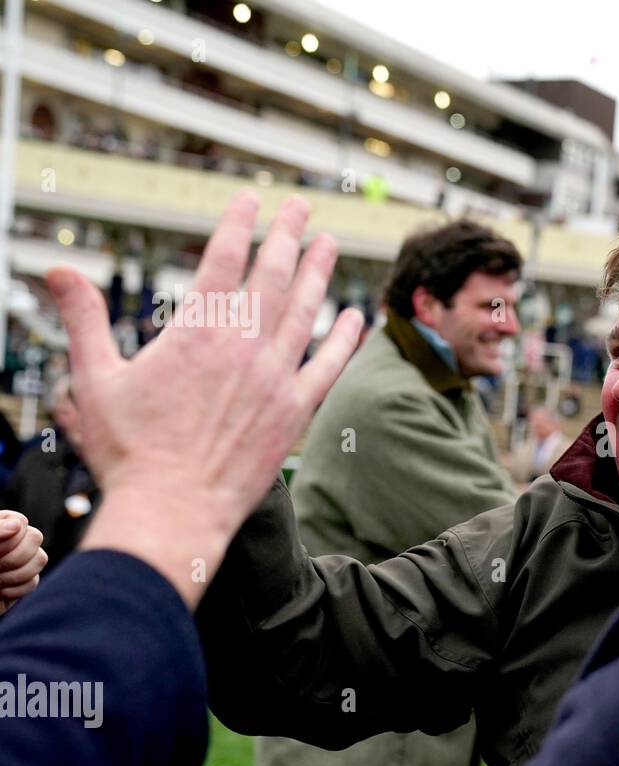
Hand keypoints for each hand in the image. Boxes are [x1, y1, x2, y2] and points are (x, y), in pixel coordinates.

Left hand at [0, 511, 47, 613]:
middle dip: (13, 558)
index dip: (10, 539)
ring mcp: (20, 560)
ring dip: (15, 575)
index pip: (20, 522)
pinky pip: (33, 582)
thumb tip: (17, 524)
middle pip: (35, 538)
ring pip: (40, 559)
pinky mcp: (22, 581)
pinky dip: (16, 590)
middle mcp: (12, 540)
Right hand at [55, 191, 361, 606]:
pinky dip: (344, 338)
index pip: (224, 259)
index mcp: (196, 331)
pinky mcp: (296, 411)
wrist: (173, 508)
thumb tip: (57, 272)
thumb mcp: (94, 378)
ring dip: (318, 273)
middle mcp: (243, 346)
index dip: (239, 223)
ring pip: (304, 311)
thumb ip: (84, 319)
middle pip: (272, 274)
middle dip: (285, 233)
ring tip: (328, 243)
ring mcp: (275, 377)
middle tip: (298, 205)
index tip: (251, 198)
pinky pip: (329, 365)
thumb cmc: (130, 451)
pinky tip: (354, 317)